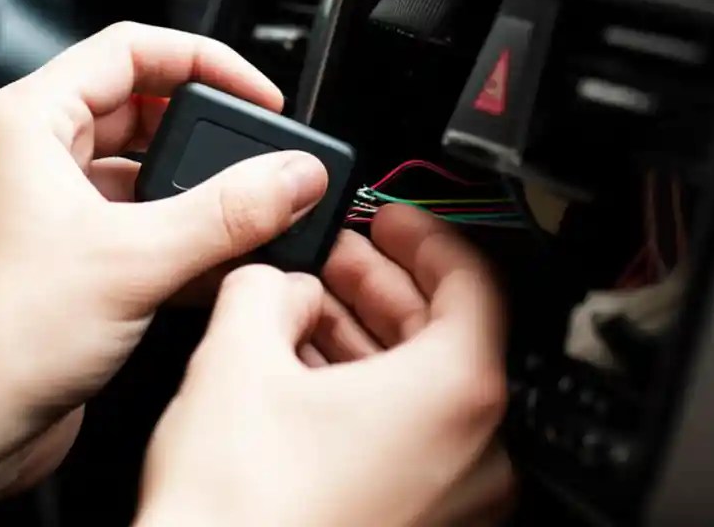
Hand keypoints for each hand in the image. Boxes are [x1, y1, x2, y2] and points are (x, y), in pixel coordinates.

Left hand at [0, 23, 330, 493]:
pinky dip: (175, 240)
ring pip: (136, 176)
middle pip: (137, 112)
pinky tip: (219, 268)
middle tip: (262, 161)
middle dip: (205, 138)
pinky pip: (128, 228)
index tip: (257, 96)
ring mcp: (37, 211)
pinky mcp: (54, 262)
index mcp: (25, 124)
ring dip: (195, 197)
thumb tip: (291, 175)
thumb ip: (228, 213)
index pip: (129, 49)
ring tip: (251, 220)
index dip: (205, 62)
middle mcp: (26, 158)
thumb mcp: (135, 261)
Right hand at [137, 204, 513, 526]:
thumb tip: (275, 284)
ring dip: (366, 341)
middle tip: (332, 257)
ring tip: (303, 312)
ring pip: (423, 394)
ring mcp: (454, 504)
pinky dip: (367, 401)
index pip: (473, 281)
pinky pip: (410, 444)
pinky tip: (306, 379)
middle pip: (448, 337)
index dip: (424, 234)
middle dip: (381, 287)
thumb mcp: (235, 358)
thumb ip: (264, 288)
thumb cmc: (239, 515)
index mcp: (457, 396)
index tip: (391, 217)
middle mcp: (477, 456)